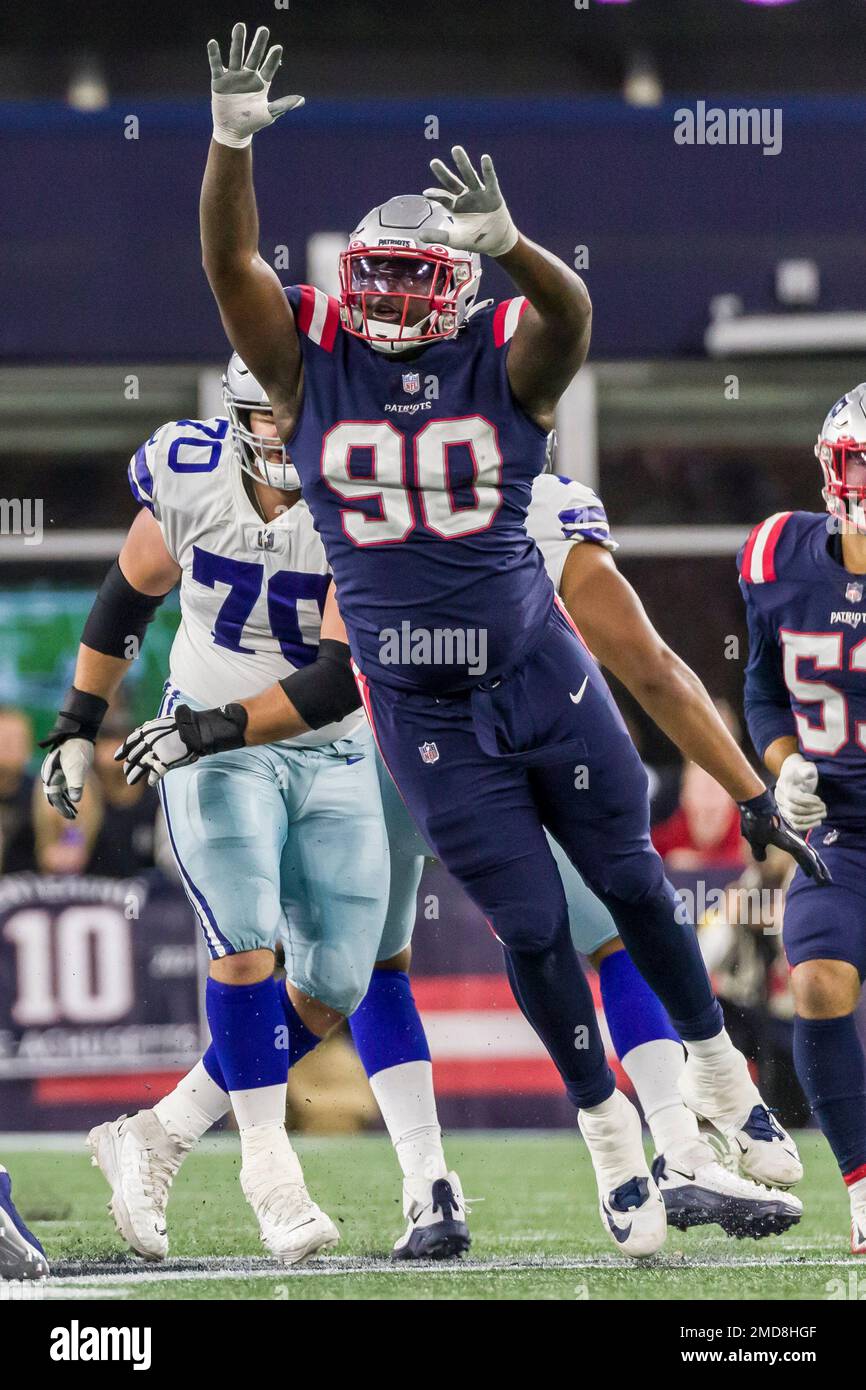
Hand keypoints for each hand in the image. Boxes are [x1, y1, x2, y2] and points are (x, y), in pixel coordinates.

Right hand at [41, 739, 94, 819]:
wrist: (79, 733)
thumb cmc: (77, 749)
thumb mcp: (77, 767)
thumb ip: (76, 784)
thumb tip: (76, 800)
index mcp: (50, 775)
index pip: (53, 797)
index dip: (62, 808)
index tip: (71, 817)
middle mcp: (50, 775)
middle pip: (54, 797)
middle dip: (63, 808)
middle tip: (73, 818)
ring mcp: (56, 772)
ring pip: (58, 792)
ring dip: (66, 803)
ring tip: (74, 813)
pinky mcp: (63, 770)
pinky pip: (63, 786)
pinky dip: (68, 794)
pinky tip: (74, 800)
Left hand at [115, 714, 198, 786]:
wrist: (192, 730)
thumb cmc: (180, 724)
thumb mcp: (160, 722)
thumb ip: (150, 727)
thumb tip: (144, 727)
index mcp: (145, 732)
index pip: (129, 743)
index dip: (122, 751)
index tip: (116, 758)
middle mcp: (146, 744)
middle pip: (133, 757)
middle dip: (128, 765)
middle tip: (125, 771)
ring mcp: (154, 754)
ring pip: (139, 768)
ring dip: (134, 775)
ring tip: (130, 782)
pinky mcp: (163, 764)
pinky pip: (154, 775)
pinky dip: (152, 780)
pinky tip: (151, 783)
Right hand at [207, 22, 303, 148]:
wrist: (233, 131)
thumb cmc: (253, 123)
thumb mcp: (269, 114)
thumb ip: (283, 105)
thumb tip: (301, 100)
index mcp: (261, 83)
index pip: (269, 68)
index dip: (273, 59)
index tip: (278, 48)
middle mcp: (248, 76)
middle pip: (254, 56)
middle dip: (259, 44)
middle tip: (264, 30)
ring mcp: (234, 77)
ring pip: (236, 55)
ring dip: (238, 42)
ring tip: (240, 26)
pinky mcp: (219, 81)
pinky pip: (216, 65)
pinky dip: (214, 55)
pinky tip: (213, 43)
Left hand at [421, 146, 517, 257]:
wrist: (497, 242)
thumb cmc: (476, 239)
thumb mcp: (455, 239)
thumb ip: (439, 235)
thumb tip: (419, 235)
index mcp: (455, 206)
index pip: (443, 198)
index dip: (436, 195)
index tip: (426, 193)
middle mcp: (465, 197)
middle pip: (452, 182)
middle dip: (443, 173)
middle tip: (433, 162)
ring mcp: (479, 194)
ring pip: (469, 176)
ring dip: (463, 163)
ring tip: (455, 149)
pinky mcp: (493, 194)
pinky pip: (490, 180)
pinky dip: (488, 169)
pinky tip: (484, 158)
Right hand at [737, 789, 830, 885]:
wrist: (757, 808)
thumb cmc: (754, 822)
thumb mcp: (756, 841)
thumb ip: (759, 851)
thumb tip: (762, 859)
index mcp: (786, 842)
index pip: (800, 856)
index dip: (806, 865)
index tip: (812, 874)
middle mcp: (794, 841)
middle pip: (809, 857)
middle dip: (818, 869)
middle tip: (827, 880)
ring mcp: (794, 841)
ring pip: (810, 858)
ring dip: (819, 870)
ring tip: (827, 881)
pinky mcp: (792, 842)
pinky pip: (805, 856)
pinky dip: (812, 865)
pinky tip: (818, 873)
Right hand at [774, 752, 826, 830]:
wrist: (794, 776)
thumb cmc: (802, 772)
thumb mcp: (806, 767)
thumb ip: (807, 769)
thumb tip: (808, 772)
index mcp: (783, 785)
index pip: (792, 796)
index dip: (807, 800)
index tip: (819, 800)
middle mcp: (780, 797)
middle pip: (793, 809)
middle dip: (811, 810)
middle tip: (824, 807)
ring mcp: (782, 807)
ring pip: (794, 819)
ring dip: (811, 819)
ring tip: (823, 814)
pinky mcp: (787, 815)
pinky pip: (795, 825)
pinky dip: (807, 826)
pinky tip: (818, 821)